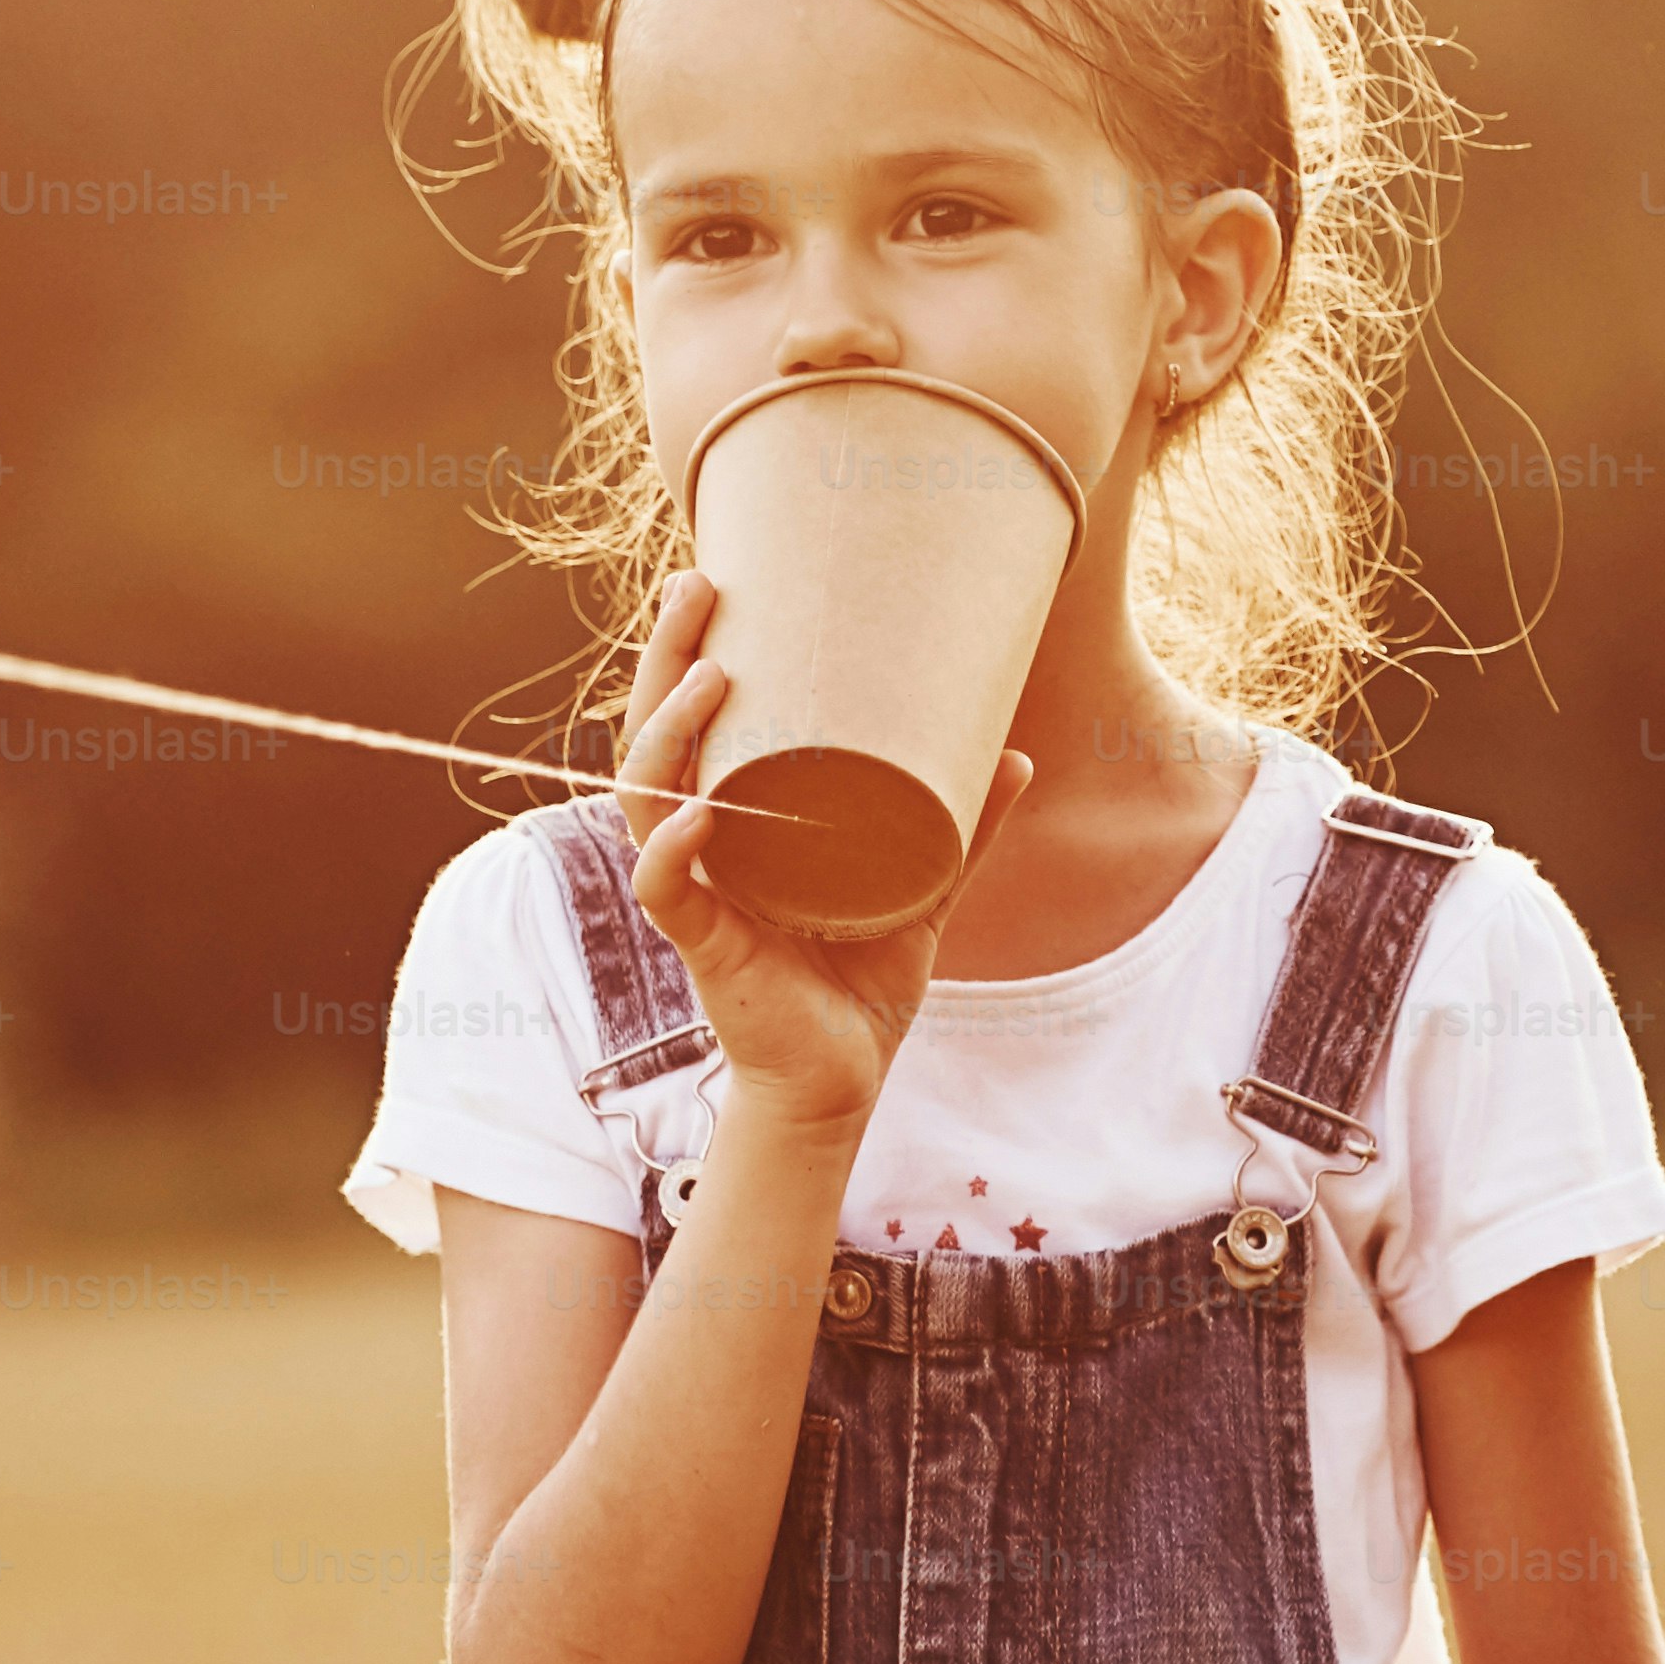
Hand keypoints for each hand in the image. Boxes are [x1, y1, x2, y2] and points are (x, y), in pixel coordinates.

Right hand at [611, 570, 1034, 1140]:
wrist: (841, 1083)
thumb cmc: (860, 983)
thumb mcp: (921, 887)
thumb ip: (962, 827)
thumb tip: (1019, 751)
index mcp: (734, 818)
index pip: (686, 719)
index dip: (683, 650)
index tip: (710, 580)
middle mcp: (699, 844)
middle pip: (650, 735)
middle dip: (663, 660)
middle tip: (697, 590)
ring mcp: (694, 892)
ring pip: (645, 797)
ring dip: (667, 733)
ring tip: (711, 677)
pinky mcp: (703, 947)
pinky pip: (666, 890)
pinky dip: (673, 850)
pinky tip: (698, 811)